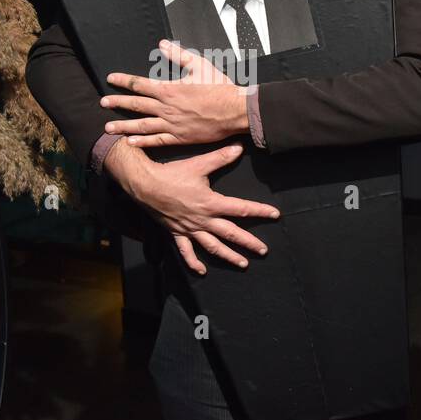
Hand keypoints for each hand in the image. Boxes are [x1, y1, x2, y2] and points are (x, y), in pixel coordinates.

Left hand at [102, 40, 249, 147]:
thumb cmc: (219, 87)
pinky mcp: (180, 138)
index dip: (124, 81)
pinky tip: (131, 142)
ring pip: (142, 125)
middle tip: (102, 103)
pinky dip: (143, 142)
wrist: (234, 111)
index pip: (140, 84)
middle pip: (136, 105)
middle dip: (117, 103)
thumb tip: (162, 44)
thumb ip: (179, 55)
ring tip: (107, 128)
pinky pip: (157, 141)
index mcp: (169, 89)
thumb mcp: (199, 65)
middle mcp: (166, 108)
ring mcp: (172, 125)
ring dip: (123, 126)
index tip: (110, 79)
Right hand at [103, 138, 278, 274]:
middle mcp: (203, 220)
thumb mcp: (198, 164)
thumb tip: (239, 148)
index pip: (241, 209)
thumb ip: (220, 158)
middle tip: (263, 250)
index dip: (259, 211)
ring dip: (228, 256)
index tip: (275, 215)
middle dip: (249, 242)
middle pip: (230, 234)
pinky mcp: (177, 233)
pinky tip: (202, 271)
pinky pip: (186, 251)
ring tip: (243, 264)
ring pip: (213, 246)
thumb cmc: (172, 174)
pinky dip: (194, 263)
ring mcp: (190, 229)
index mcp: (211, 203)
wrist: (145, 185)